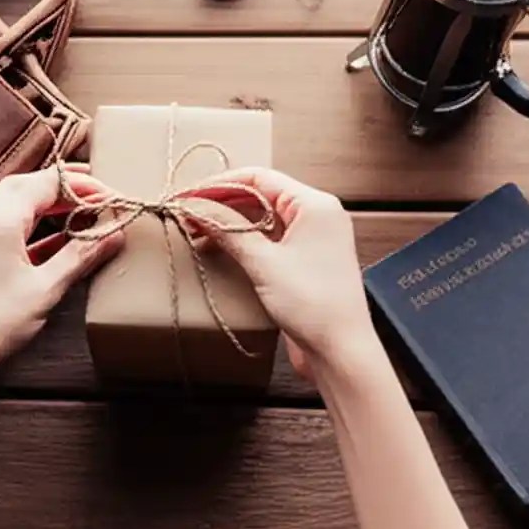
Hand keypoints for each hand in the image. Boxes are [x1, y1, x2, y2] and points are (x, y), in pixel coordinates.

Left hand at [0, 166, 123, 382]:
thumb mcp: (46, 290)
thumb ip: (80, 256)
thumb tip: (113, 233)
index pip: (45, 183)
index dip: (82, 185)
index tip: (112, 196)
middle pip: (28, 185)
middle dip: (64, 185)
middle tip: (97, 192)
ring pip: (19, 204)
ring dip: (51, 203)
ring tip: (85, 210)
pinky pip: (14, 229)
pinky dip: (40, 227)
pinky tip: (64, 239)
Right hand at [189, 168, 375, 379]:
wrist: (341, 351)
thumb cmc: (314, 305)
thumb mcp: (264, 263)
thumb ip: (230, 231)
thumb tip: (199, 210)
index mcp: (314, 205)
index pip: (259, 177)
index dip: (218, 184)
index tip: (189, 195)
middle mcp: (316, 216)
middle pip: (259, 196)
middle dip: (221, 203)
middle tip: (187, 213)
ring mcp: (312, 239)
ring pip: (262, 218)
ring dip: (229, 223)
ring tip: (195, 230)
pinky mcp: (305, 261)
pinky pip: (269, 240)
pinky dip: (243, 241)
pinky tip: (217, 248)